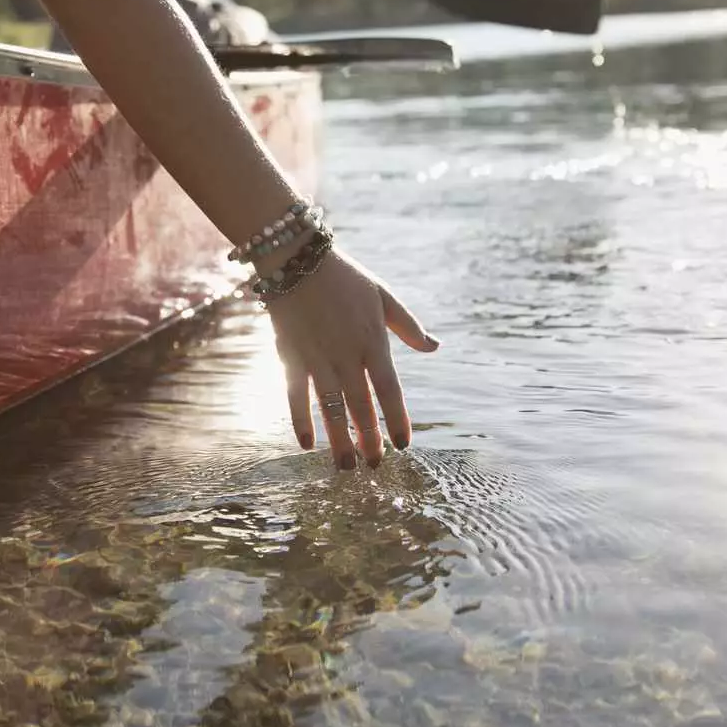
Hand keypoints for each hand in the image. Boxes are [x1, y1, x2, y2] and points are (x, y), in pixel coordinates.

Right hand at [266, 249, 437, 467]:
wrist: (297, 258)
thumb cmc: (345, 277)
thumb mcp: (383, 296)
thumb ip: (408, 325)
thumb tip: (435, 348)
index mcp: (373, 341)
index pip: (389, 390)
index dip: (396, 419)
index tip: (402, 445)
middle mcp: (346, 355)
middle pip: (360, 406)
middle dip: (368, 439)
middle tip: (374, 467)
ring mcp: (317, 358)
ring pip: (331, 408)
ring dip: (339, 440)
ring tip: (346, 467)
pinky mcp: (291, 357)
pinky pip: (296, 395)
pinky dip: (300, 420)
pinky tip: (308, 444)